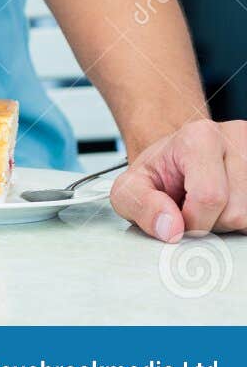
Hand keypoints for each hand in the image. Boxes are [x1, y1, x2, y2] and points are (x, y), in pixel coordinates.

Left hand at [110, 119, 246, 239]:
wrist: (177, 157)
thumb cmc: (159, 171)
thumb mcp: (130, 187)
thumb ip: (141, 206)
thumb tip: (170, 229)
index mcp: (199, 138)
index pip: (209, 197)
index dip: (193, 221)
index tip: (177, 217)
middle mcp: (235, 140)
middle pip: (236, 212)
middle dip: (211, 222)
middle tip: (192, 207)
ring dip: (227, 221)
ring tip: (208, 205)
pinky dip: (240, 218)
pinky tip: (224, 205)